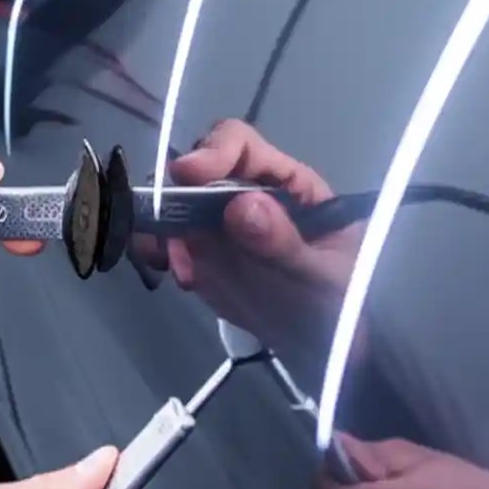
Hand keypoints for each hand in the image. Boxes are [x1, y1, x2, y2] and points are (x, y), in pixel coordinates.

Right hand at [142, 119, 362, 357]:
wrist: (320, 343)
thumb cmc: (334, 300)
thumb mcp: (321, 275)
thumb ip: (284, 243)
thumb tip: (243, 205)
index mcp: (285, 182)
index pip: (242, 145)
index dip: (213, 151)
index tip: (190, 173)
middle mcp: (246, 190)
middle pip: (197, 167)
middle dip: (178, 195)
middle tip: (180, 239)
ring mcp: (217, 220)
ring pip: (172, 200)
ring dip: (164, 228)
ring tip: (181, 268)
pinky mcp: (198, 250)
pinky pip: (164, 236)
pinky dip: (155, 248)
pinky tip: (173, 273)